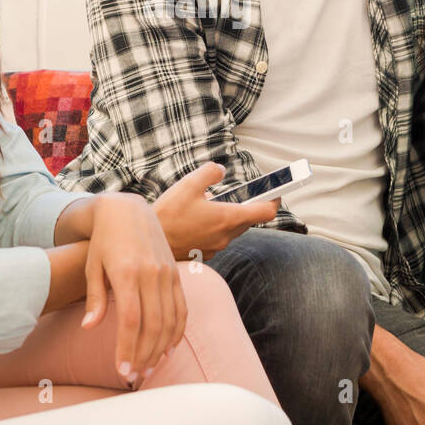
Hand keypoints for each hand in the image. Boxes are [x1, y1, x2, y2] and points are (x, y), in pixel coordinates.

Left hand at [80, 193, 185, 381]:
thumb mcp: (92, 266)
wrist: (127, 210)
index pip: (131, 320)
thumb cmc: (104, 240)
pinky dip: (177, 331)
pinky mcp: (176, 273)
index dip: (128, 348)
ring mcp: (167, 273)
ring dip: (161, 348)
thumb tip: (89, 327)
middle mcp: (150, 273)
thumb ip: (95, 298)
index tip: (122, 370)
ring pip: (170, 320)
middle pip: (153, 325)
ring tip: (149, 367)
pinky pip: (182, 308)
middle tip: (134, 376)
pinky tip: (168, 348)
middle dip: (144, 355)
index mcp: (127, 272)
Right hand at [152, 162, 276, 261]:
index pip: (265, 212)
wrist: (149, 244)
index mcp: (227, 218)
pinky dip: (214, 227)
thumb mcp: (189, 184)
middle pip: (248, 220)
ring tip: (209, 204)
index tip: (275, 192)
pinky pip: (218, 237)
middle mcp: (226, 235)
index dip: (274, 200)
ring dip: (228, 216)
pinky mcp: (204, 253)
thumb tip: (219, 171)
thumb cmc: (168, 215)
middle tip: (239, 194)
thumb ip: (209, 173)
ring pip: (232, 229)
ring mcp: (215, 247)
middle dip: (246, 206)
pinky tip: (197, 219)